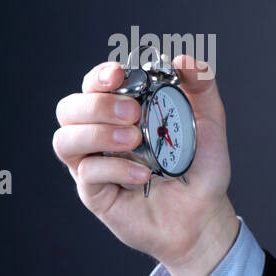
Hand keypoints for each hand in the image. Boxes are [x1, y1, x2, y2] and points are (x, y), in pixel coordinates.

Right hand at [53, 54, 237, 275]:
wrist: (205, 214)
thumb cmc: (201, 168)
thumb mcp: (210, 124)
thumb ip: (202, 88)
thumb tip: (184, 60)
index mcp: (121, 111)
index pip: (94, 84)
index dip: (99, 76)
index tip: (118, 74)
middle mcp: (100, 135)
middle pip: (68, 108)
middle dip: (96, 105)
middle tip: (133, 113)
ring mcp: (94, 164)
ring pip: (65, 140)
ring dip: (97, 133)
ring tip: (135, 140)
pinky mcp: (95, 193)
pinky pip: (87, 173)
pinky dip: (115, 168)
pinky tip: (144, 175)